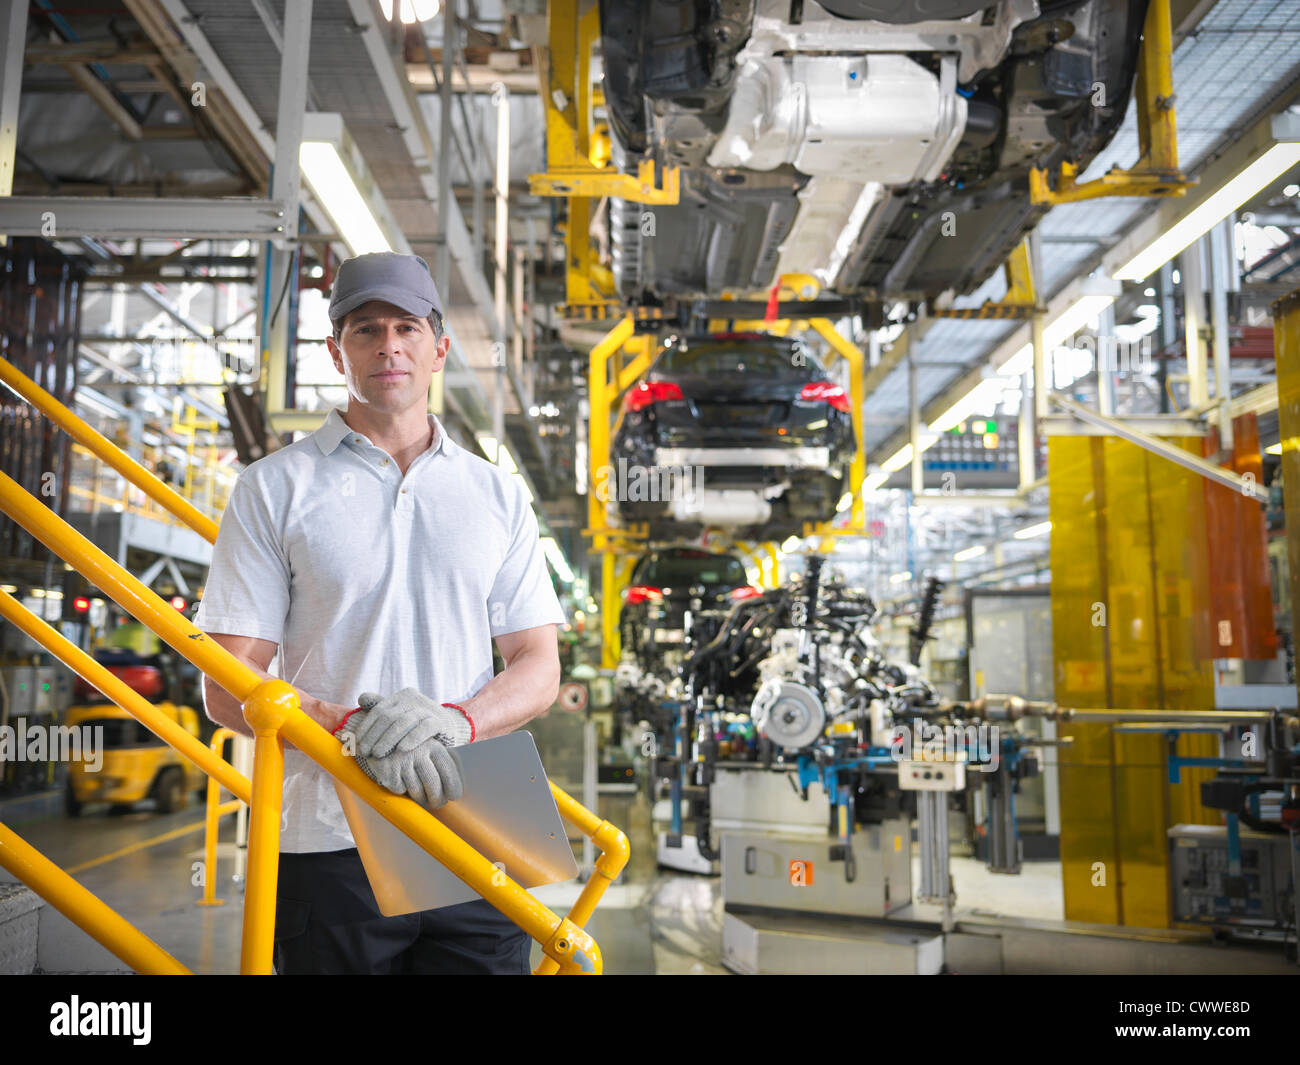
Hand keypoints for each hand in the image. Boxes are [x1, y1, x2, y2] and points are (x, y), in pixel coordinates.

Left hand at [351, 688, 472, 757]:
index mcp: (401, 697)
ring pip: (404, 722)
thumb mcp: (399, 716)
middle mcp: (414, 699)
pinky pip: (424, 728)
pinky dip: (412, 738)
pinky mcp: (440, 721)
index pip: (378, 711)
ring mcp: (428, 708)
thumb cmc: (417, 726)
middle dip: (375, 736)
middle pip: (389, 717)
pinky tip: (401, 749)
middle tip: (366, 753)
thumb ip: (381, 708)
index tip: (357, 745)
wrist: (449, 728)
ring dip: (388, 739)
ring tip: (378, 754)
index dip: (366, 728)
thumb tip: (361, 697)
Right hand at [367, 737, 463, 808]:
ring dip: (420, 799)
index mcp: (434, 746)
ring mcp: (402, 760)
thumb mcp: (427, 749)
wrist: (380, 737)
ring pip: (417, 791)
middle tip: (437, 804)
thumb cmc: (410, 748)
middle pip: (433, 785)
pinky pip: (400, 790)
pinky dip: (401, 790)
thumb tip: (454, 792)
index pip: (449, 771)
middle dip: (437, 800)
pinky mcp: (388, 769)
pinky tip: (400, 781)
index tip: (453, 796)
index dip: (453, 787)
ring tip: (421, 797)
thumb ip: (439, 766)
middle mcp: (419, 751)